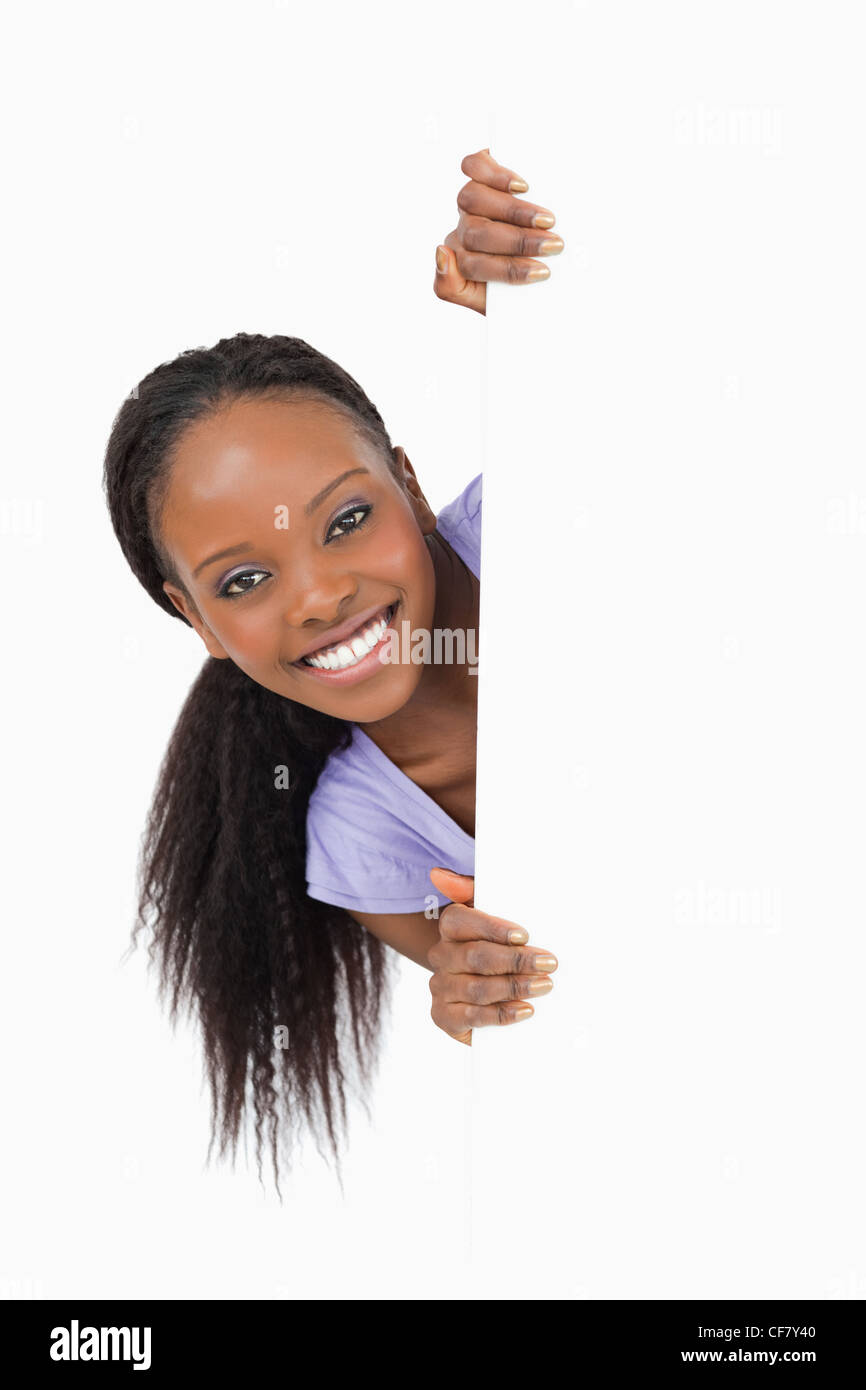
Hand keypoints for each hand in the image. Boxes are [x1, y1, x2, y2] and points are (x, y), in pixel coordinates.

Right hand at [426, 867, 557, 1045]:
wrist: (488, 989)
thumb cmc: (497, 945)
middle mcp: (440, 955)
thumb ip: (473, 889)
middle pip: (475, 957)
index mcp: (450, 927)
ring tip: (544, 985)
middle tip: (548, 963)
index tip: (524, 935)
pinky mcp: (444, 1016)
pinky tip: (524, 1010)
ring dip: (514, 987)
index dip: (492, 928)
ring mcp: (440, 987)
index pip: (460, 921)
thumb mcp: (494, 915)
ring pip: (477, 988)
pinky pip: (472, 1018)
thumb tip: (439, 874)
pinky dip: (500, 1015)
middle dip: (515, 961)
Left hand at [433, 147, 564, 315]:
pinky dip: (495, 174)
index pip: (470, 265)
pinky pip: (474, 166)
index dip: (506, 269)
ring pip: (472, 200)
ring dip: (514, 211)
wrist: (542, 258)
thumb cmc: (521, 283)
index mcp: (461, 262)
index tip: (540, 273)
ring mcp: (468, 202)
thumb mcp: (492, 301)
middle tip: (553, 245)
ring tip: (546, 220)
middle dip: (519, 241)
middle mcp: (462, 231)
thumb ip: (455, 288)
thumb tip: (441, 253)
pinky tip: (521, 186)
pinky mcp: (479, 172)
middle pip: (476, 233)